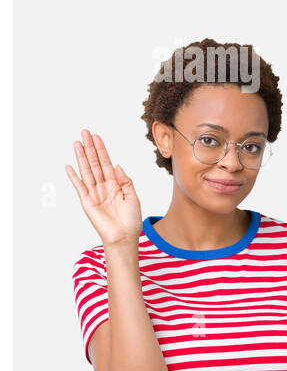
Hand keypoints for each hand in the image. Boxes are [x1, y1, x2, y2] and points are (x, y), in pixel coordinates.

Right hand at [65, 130, 142, 247]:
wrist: (124, 238)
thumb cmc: (131, 220)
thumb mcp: (133, 197)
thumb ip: (125, 181)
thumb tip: (117, 165)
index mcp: (115, 185)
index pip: (107, 163)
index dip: (102, 150)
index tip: (97, 137)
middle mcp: (103, 186)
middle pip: (95, 163)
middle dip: (90, 148)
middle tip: (84, 132)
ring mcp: (94, 193)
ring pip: (87, 171)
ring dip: (81, 157)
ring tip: (76, 143)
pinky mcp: (87, 202)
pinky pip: (79, 187)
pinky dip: (74, 177)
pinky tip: (69, 166)